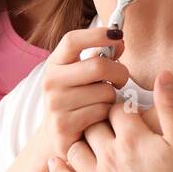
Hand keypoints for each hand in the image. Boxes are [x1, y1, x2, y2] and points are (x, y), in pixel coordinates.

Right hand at [38, 27, 129, 159]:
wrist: (57, 137)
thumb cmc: (77, 99)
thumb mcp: (81, 75)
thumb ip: (99, 57)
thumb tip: (118, 41)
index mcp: (55, 64)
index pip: (72, 40)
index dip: (98, 34)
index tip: (117, 34)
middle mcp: (51, 82)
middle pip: (98, 66)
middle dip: (119, 72)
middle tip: (122, 80)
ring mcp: (55, 105)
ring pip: (105, 91)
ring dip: (113, 98)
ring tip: (104, 102)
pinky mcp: (64, 126)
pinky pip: (102, 112)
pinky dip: (108, 115)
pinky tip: (100, 119)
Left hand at [49, 71, 172, 171]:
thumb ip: (172, 106)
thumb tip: (164, 73)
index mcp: (132, 138)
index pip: (115, 108)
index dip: (119, 107)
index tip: (123, 110)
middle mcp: (109, 155)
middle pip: (92, 125)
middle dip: (97, 120)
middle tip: (103, 122)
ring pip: (74, 149)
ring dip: (79, 141)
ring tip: (87, 141)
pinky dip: (58, 169)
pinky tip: (56, 161)